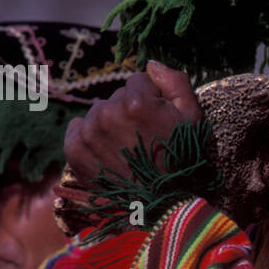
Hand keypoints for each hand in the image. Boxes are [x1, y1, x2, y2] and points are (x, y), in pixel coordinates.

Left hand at [63, 61, 201, 187]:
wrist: (163, 205)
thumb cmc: (182, 161)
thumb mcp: (193, 119)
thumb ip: (175, 82)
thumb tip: (151, 63)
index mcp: (135, 101)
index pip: (138, 81)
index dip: (152, 99)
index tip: (157, 120)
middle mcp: (106, 112)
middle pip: (116, 97)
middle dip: (129, 112)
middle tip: (143, 139)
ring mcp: (87, 132)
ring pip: (98, 113)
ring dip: (110, 125)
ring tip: (126, 150)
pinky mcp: (74, 150)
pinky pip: (77, 129)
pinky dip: (89, 137)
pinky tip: (106, 153)